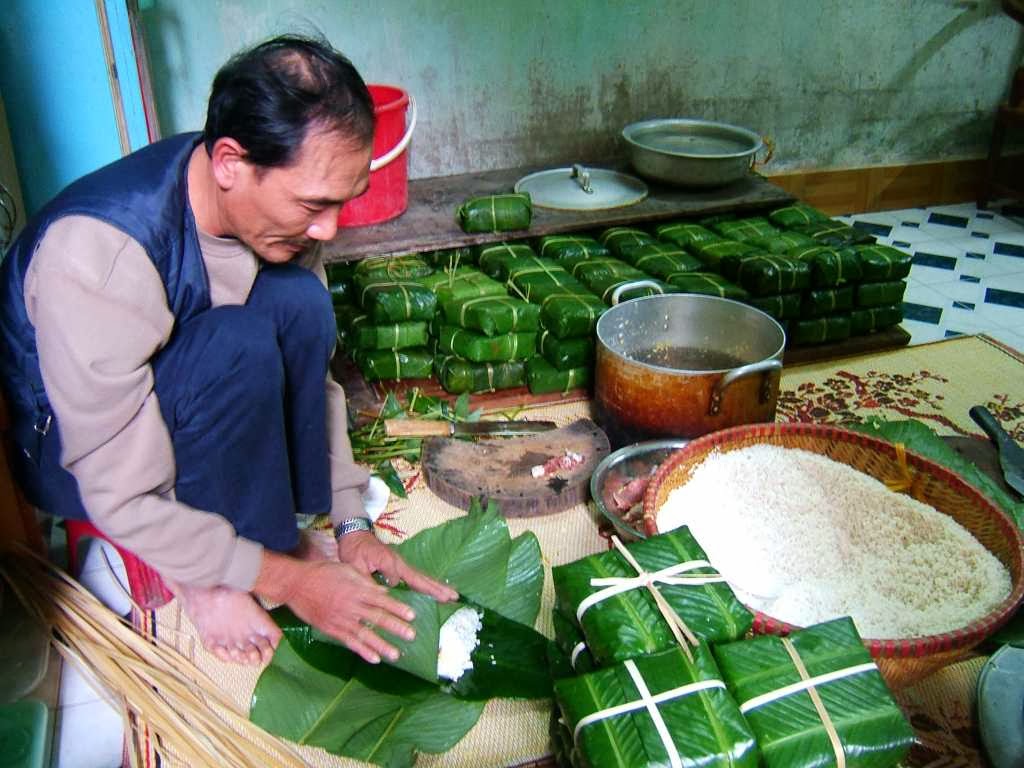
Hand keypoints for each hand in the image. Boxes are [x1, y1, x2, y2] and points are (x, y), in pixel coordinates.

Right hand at [279, 558, 419, 663]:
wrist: (295, 584)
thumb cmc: (322, 573)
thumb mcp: (346, 570)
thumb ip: (365, 581)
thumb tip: (383, 591)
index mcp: (356, 589)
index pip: (382, 600)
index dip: (398, 608)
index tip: (412, 615)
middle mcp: (350, 606)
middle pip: (377, 618)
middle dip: (396, 627)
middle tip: (411, 636)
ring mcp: (340, 620)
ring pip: (365, 634)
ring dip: (381, 645)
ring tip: (396, 654)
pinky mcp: (331, 629)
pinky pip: (349, 642)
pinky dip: (362, 651)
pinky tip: (374, 659)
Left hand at [338, 530, 458, 602]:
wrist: (356, 535)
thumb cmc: (354, 550)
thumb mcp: (354, 563)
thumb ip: (367, 577)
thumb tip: (385, 588)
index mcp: (388, 561)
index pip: (396, 579)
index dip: (393, 588)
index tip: (386, 595)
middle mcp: (399, 562)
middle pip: (420, 577)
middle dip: (436, 588)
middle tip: (453, 597)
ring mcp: (402, 564)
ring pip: (422, 577)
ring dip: (437, 587)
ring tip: (454, 595)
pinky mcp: (402, 566)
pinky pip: (418, 577)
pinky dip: (430, 584)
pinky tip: (438, 592)